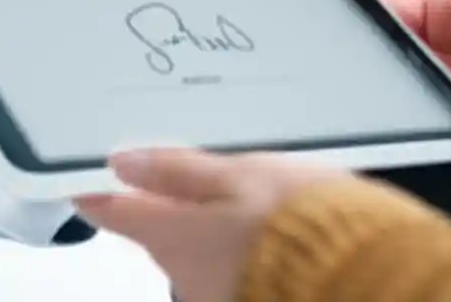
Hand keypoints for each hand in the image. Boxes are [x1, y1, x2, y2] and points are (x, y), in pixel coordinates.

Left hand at [77, 150, 344, 301]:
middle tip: (212, 174)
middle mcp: (185, 274)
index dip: (94, 190)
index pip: (110, 211)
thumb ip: (176, 170)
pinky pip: (234, 270)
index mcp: (172, 234)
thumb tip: (124, 162)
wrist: (370, 277)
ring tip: (263, 203)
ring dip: (217, 229)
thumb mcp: (237, 175)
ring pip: (200, 251)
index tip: (80, 178)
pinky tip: (278, 234)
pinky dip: (245, 252)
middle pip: (161, 232)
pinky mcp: (249, 300)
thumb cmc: (304, 223)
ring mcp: (216, 294)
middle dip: (177, 206)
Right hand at [345, 0, 450, 134]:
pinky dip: (425, 109)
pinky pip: (441, 118)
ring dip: (400, 74)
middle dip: (380, 44)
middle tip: (371, 35)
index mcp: (448, 3)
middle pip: (395, 49)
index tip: (345, 6)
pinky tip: (420, 89)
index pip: (390, 10)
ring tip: (401, 57)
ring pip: (410, 83)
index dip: (367, 10)